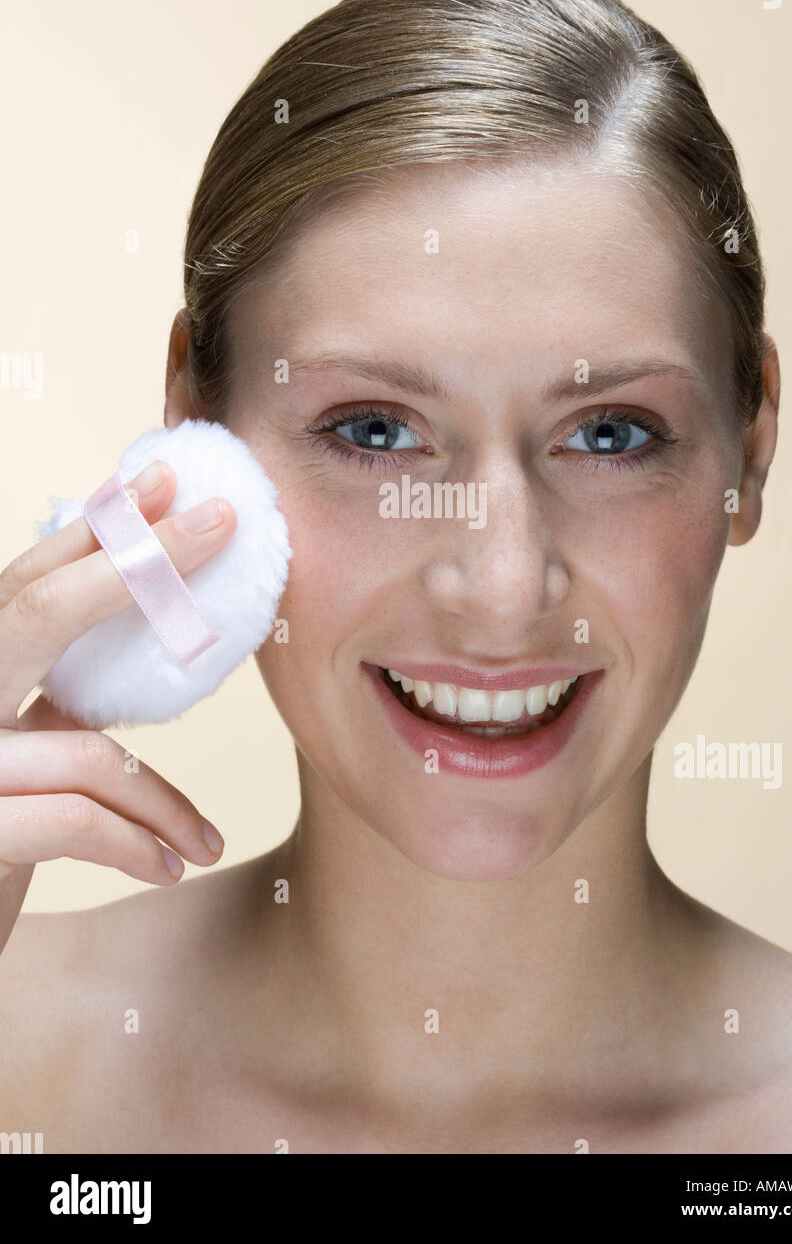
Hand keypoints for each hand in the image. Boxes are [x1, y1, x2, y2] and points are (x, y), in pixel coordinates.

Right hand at [0, 458, 236, 956]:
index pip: (19, 589)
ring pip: (82, 749)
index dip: (91, 533)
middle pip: (32, 617)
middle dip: (135, 566)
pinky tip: (170, 868)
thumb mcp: (9, 767)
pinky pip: (76, 824)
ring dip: (164, 802)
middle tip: (219, 518)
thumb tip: (128, 651)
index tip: (157, 475)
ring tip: (204, 842)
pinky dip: (139, 845)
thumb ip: (44, 709)